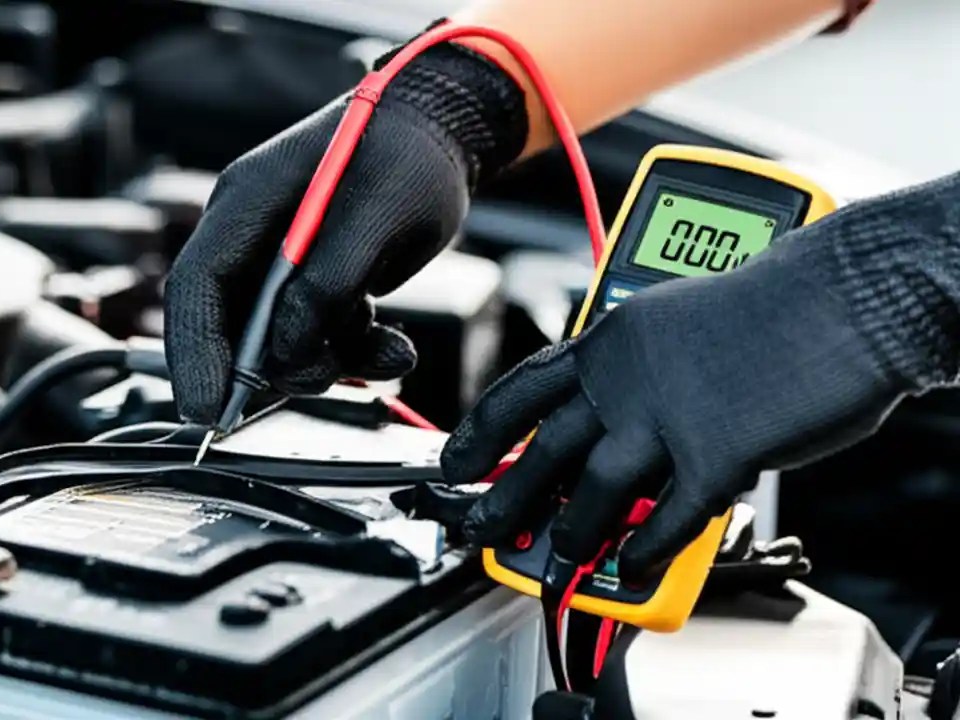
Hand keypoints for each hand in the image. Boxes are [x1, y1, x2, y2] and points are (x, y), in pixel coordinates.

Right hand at [164, 39, 527, 424]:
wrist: (443, 131)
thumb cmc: (409, 152)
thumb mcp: (376, 216)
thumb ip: (328, 283)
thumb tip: (289, 346)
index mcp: (246, 202)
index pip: (196, 286)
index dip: (194, 351)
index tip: (206, 408)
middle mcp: (252, 235)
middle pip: (230, 322)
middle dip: (273, 366)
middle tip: (324, 378)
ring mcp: (280, 261)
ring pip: (278, 341)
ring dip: (328, 361)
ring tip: (386, 352)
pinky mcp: (313, 281)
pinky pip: (317, 335)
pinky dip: (352, 351)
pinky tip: (392, 347)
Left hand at [444, 170, 959, 580]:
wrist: (844, 292)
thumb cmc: (778, 299)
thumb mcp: (678, 318)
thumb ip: (638, 366)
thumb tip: (615, 413)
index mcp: (613, 336)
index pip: (524, 387)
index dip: (483, 430)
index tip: (457, 460)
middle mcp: (626, 377)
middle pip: (543, 448)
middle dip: (507, 497)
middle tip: (482, 525)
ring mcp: (667, 417)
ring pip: (594, 489)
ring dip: (573, 531)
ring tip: (560, 557)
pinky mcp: (716, 455)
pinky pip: (669, 518)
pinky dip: (648, 547)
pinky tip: (634, 559)